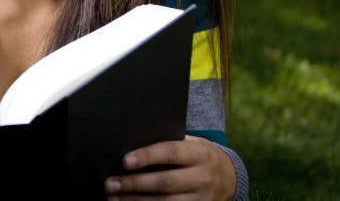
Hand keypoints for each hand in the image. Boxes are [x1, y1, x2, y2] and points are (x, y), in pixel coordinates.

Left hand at [104, 135, 235, 199]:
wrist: (229, 177)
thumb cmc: (199, 156)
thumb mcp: (191, 144)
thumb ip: (170, 144)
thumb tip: (132, 143)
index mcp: (200, 153)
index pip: (170, 152)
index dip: (147, 156)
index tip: (124, 160)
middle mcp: (202, 177)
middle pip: (164, 182)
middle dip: (134, 184)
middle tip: (110, 183)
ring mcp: (201, 199)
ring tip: (113, 198)